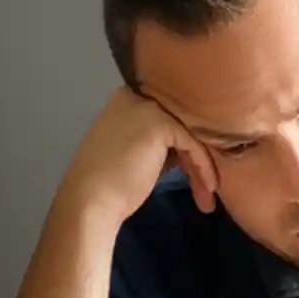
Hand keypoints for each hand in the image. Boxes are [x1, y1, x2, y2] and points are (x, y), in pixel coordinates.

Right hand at [58, 87, 218, 225]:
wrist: (91, 200)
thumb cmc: (111, 185)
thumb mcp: (138, 155)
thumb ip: (160, 145)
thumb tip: (189, 148)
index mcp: (127, 101)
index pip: (170, 120)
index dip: (189, 147)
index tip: (200, 174)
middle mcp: (136, 97)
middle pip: (182, 126)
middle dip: (197, 161)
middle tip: (206, 189)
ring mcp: (147, 108)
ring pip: (190, 136)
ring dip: (202, 169)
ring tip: (207, 199)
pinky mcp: (159, 124)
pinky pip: (193, 144)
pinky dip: (203, 168)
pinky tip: (207, 190)